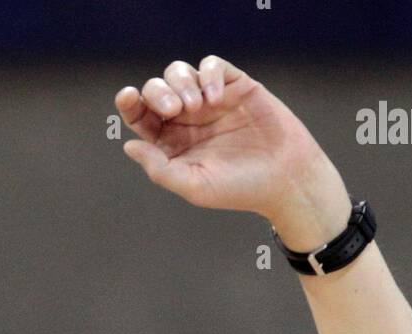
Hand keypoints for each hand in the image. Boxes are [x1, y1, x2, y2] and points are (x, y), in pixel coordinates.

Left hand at [115, 54, 351, 246]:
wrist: (284, 179)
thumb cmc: (238, 190)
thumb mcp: (194, 185)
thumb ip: (159, 168)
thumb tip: (129, 145)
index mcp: (171, 142)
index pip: (141, 116)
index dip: (129, 104)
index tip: (127, 97)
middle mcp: (187, 119)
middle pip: (157, 89)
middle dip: (158, 93)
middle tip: (175, 110)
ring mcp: (210, 100)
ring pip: (180, 72)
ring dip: (181, 82)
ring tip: (196, 105)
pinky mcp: (235, 86)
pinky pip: (212, 65)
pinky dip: (209, 75)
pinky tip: (216, 98)